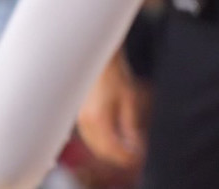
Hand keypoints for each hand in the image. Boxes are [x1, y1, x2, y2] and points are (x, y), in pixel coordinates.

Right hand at [76, 52, 148, 170]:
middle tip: (136, 154)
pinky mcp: (80, 117)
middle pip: (102, 151)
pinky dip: (103, 142)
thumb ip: (130, 126)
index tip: (139, 156)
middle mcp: (85, 123)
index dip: (125, 156)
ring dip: (110, 150)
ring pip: (95, 146)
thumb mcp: (129, 100)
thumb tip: (135, 145)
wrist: (99, 60)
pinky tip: (116, 138)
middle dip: (119, 156)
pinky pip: (90, 137)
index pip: (112, 149)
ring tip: (129, 147)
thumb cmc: (116, 75)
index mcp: (98, 119)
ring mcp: (80, 120)